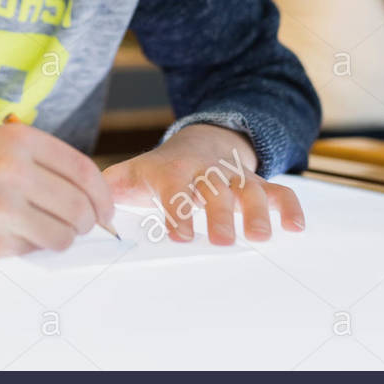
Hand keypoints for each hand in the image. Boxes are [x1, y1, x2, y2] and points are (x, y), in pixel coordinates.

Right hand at [0, 121, 114, 257]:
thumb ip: (40, 161)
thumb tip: (92, 194)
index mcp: (19, 141)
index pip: (84, 172)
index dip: (103, 195)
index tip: (106, 208)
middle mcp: (14, 172)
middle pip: (80, 208)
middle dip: (88, 221)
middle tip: (83, 225)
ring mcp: (2, 210)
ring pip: (63, 235)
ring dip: (63, 238)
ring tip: (47, 231)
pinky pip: (33, 250)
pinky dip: (33, 246)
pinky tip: (14, 234)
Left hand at [102, 123, 304, 244]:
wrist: (198, 143)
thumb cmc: (159, 171)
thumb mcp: (131, 176)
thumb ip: (108, 191)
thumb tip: (86, 211)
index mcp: (173, 171)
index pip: (174, 189)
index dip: (177, 210)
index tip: (180, 235)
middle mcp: (207, 172)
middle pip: (215, 189)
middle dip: (219, 213)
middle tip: (223, 241)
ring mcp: (235, 177)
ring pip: (249, 188)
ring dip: (257, 211)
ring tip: (261, 237)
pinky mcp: (258, 184)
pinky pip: (279, 191)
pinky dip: (290, 207)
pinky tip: (296, 228)